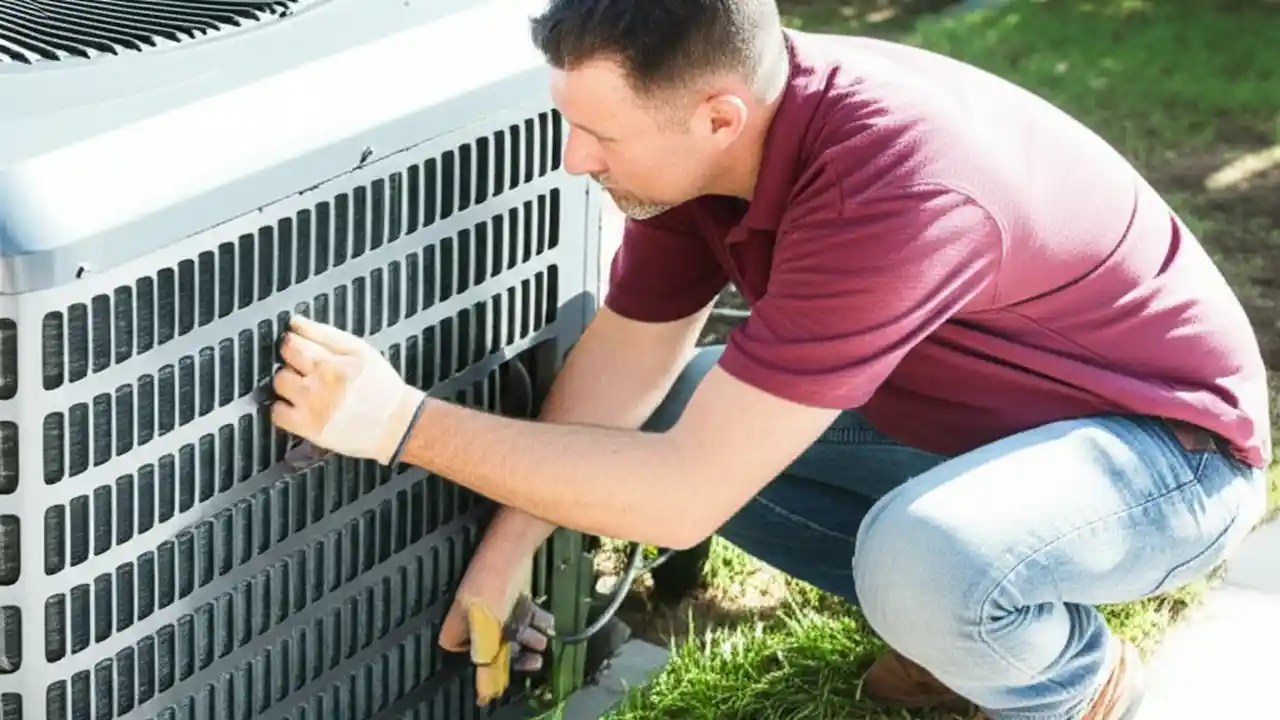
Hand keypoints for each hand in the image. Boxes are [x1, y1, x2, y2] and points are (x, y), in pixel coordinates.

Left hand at [270, 316, 425, 464]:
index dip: (293, 344)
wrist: (396, 424)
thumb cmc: (381, 386)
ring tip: (306, 389)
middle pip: (283, 364)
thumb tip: (296, 322)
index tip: (299, 349)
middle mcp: (319, 384)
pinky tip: (298, 407)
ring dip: (288, 385)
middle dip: (292, 365)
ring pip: (279, 386)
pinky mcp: (309, 428)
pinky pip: (278, 414)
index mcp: (332, 362)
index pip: (292, 344)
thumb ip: (326, 334)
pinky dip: (283, 409)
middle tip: (307, 372)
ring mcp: (312, 407)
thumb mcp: (361, 350)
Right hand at [441, 556, 553, 705]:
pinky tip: (547, 623)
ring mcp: (495, 600)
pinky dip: (536, 620)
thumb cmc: (491, 582)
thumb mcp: (488, 628)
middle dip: (513, 652)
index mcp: (461, 621)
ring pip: (511, 627)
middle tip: (531, 659)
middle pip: (491, 641)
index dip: (477, 660)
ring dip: (529, 638)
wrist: (512, 545)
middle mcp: (476, 611)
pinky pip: (524, 611)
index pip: (457, 648)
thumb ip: (487, 661)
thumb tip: (484, 690)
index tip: (496, 663)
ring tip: (542, 642)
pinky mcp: (513, 590)